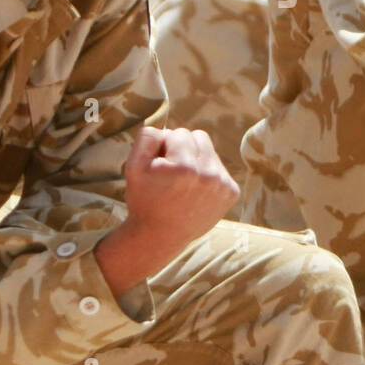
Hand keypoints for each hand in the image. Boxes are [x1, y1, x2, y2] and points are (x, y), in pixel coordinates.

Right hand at [95, 127, 237, 296]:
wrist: (160, 236)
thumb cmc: (144, 200)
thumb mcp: (133, 166)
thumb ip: (148, 137)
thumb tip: (167, 127)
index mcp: (184, 167)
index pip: (179, 133)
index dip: (164, 147)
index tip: (159, 168)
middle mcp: (209, 174)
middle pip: (199, 136)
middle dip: (183, 148)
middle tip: (171, 173)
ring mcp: (223, 185)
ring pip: (210, 151)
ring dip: (197, 159)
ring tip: (183, 181)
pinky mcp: (231, 193)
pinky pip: (220, 168)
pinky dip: (208, 175)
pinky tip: (195, 192)